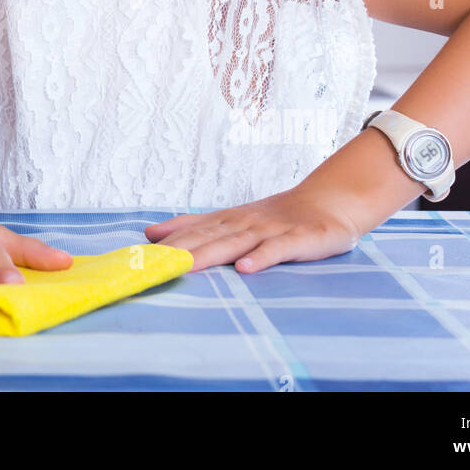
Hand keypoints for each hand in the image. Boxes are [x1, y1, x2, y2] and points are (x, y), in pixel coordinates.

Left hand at [143, 181, 367, 273]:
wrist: (330, 200)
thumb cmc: (278, 217)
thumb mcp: (232, 220)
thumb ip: (193, 227)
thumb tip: (150, 234)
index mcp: (228, 220)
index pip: (191, 232)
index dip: (165, 245)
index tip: (138, 258)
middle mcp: (245, 222)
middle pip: (207, 237)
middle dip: (179, 251)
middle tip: (152, 265)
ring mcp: (271, 229)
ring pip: (236, 242)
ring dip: (210, 254)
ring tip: (185, 266)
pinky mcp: (299, 239)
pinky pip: (278, 249)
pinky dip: (262, 257)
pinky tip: (245, 268)